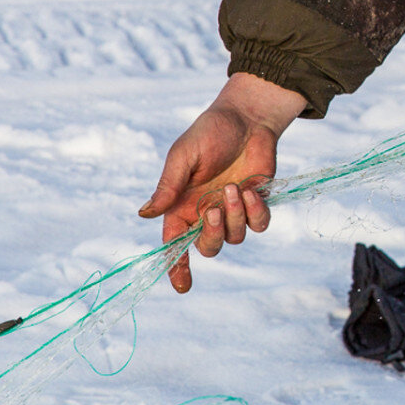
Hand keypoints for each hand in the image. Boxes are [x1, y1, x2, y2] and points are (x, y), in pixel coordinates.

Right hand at [139, 72, 307, 292]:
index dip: (177, 267)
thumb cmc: (210, 133)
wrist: (247, 118)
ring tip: (235, 186)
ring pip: (235, 237)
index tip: (182, 286)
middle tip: (214, 209)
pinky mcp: (257, 203)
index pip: (175, 244)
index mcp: (182, 205)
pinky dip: (256, 213)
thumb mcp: (183, 156)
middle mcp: (206, 212)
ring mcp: (233, 210)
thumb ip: (168, 186)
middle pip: (208, 247)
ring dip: (235, 216)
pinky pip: (259, 225)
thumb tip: (145, 214)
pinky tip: (252, 190)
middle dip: (211, 235)